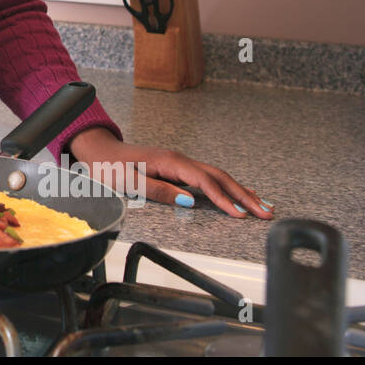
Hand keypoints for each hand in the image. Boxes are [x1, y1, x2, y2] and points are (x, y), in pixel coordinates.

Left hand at [68, 127, 273, 218]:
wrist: (97, 149)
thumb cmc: (109, 167)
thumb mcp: (129, 182)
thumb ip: (159, 191)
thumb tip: (189, 201)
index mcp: (170, 162)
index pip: (205, 182)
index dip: (224, 199)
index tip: (241, 215)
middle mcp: (179, 159)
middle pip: (219, 177)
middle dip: (244, 196)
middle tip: (266, 213)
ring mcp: (179, 162)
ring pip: (217, 176)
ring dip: (241, 191)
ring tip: (263, 205)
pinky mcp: (177, 167)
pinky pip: (208, 177)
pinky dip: (227, 186)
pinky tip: (239, 193)